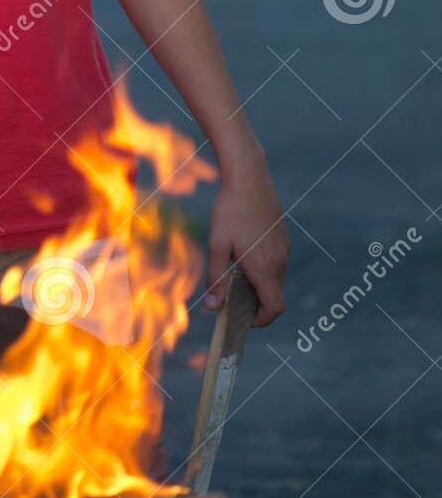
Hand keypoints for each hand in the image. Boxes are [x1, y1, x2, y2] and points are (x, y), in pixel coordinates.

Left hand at [205, 147, 288, 326]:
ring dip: (259, 284)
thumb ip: (215, 278)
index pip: (275, 309)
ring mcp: (284, 249)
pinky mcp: (283, 237)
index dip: (261, 320)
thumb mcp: (217, 245)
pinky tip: (244, 251)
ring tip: (235, 271)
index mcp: (265, 268)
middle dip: (255, 303)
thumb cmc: (230, 211)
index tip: (243, 318)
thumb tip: (212, 308)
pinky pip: (276, 262)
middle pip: (274, 296)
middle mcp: (280, 261)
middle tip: (231, 296)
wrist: (249, 177)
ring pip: (275, 279)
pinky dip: (263, 268)